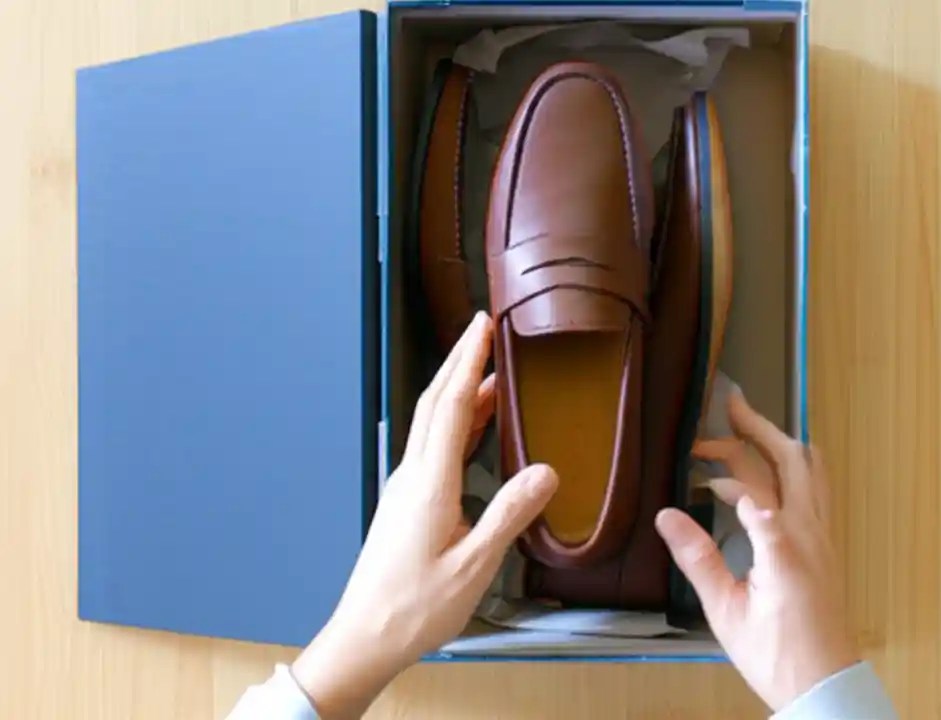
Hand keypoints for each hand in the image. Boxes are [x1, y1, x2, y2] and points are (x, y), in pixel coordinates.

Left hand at [292, 313, 557, 718]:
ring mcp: (406, 489)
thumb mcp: (474, 566)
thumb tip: (546, 471)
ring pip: (432, 425)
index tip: (482, 328)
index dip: (468, 362)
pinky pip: (432, 448)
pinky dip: (456, 425)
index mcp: (428, 484)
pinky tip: (474, 430)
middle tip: (483, 331)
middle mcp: (412, 477)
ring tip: (492, 374)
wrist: (365, 638)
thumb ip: (509, 514)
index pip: (450, 406)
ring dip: (460, 393)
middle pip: (435, 404)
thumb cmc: (414, 608)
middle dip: (460, 363)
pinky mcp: (407, 504)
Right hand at [655, 392, 857, 710]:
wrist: (824, 683)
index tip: (691, 460)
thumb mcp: (725, 610)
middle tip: (732, 406)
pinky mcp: (828, 547)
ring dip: (781, 443)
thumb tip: (668, 516)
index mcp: (782, 543)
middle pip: (791, 458)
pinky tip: (776, 474)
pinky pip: (817, 490)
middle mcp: (810, 531)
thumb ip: (698, 558)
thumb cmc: (775, 653)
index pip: (749, 482)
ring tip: (754, 427)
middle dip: (759, 428)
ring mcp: (824, 536)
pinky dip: (795, 469)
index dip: (718, 465)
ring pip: (812, 470)